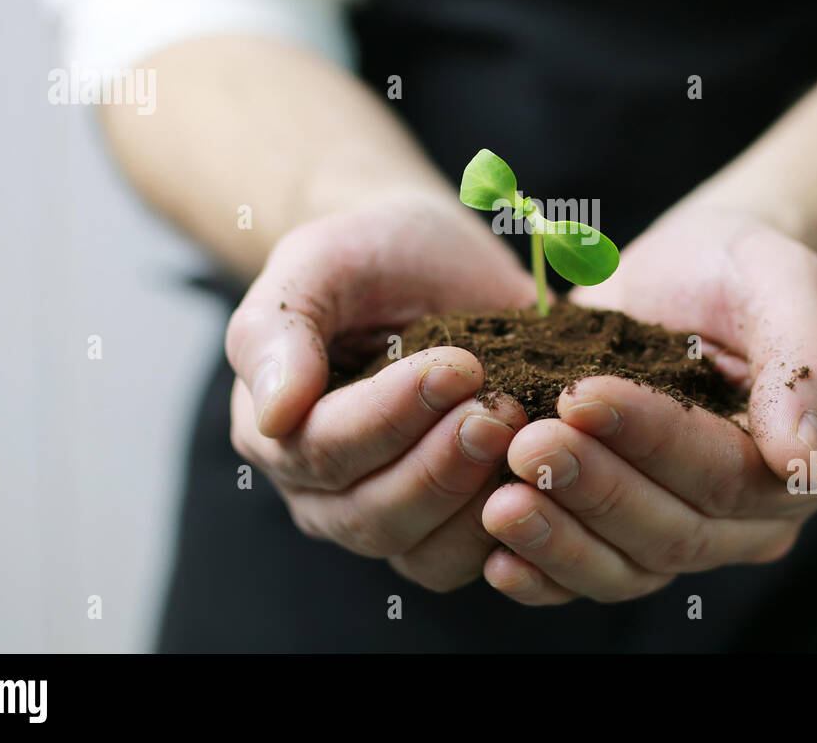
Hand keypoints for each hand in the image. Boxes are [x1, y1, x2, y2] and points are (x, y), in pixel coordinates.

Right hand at [226, 196, 538, 590]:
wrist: (431, 259)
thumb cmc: (368, 255)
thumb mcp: (318, 263)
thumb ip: (279, 331)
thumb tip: (274, 414)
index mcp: (276, 429)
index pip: (325, 450)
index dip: (392, 416)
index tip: (459, 367)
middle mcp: (323, 490)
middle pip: (374, 515)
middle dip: (442, 467)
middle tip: (498, 411)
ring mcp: (387, 512)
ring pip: (423, 552)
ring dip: (477, 502)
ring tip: (522, 434)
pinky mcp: (447, 524)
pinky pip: (470, 560)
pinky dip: (510, 529)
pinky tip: (542, 475)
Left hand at [480, 208, 816, 603]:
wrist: (692, 270)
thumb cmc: (743, 268)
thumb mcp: (785, 284)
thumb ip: (807, 365)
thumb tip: (804, 460)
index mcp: (806, 466)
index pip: (727, 472)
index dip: (652, 440)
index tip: (579, 395)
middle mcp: (753, 518)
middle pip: (675, 531)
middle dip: (595, 489)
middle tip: (525, 444)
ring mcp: (690, 530)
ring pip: (630, 567)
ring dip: (562, 540)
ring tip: (499, 504)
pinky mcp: (629, 529)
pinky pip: (593, 572)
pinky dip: (546, 573)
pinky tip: (497, 561)